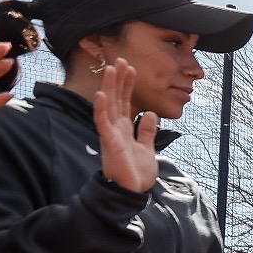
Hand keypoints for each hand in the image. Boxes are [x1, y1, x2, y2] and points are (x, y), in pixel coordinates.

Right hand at [92, 60, 159, 192]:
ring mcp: (111, 135)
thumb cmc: (136, 173)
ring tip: (111, 69)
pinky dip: (102, 109)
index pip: (125, 101)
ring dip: (109, 88)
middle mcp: (115, 128)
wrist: (132, 193)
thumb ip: (146, 131)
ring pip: (109, 106)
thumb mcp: (147, 148)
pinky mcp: (110, 144)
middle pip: (116, 99)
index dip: (127, 84)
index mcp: (124, 128)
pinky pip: (103, 124)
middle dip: (118, 80)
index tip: (130, 67)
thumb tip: (150, 113)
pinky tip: (102, 95)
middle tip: (121, 60)